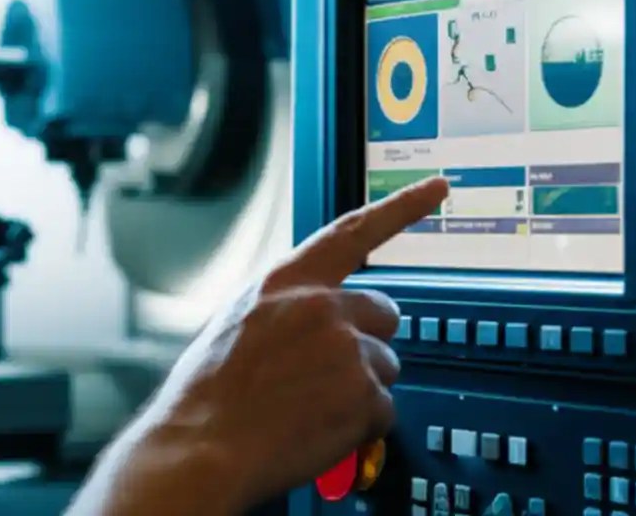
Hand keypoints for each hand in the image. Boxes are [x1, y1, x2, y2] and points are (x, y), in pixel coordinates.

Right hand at [98, 176, 448, 514]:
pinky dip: (361, 427)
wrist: (198, 448)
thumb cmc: (207, 394)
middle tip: (329, 373)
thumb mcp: (238, 322)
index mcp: (286, 282)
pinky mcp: (364, 394)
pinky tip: (319, 429)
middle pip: (384, 313)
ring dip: (360, 389)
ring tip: (310, 407)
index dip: (404, 206)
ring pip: (386, 367)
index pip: (355, 231)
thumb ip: (287, 308)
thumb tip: (321, 318)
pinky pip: (384, 411)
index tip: (437, 187)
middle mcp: (323, 306)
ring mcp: (347, 348)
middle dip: (368, 341)